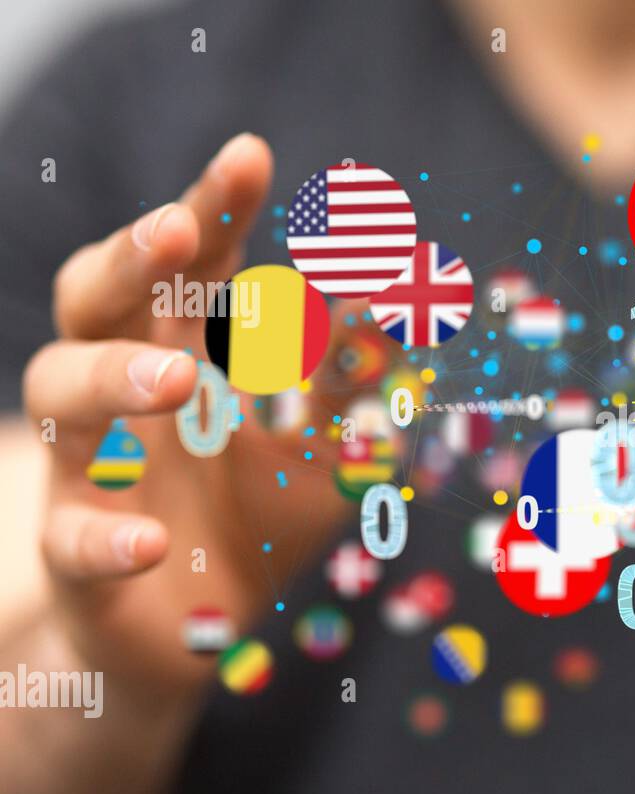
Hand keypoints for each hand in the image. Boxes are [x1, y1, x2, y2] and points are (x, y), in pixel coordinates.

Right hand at [21, 133, 348, 703]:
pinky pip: (73, 540)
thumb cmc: (251, 522)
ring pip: (59, 397)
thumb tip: (413, 308)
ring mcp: (90, 472)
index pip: (188, 266)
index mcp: (181, 353)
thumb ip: (357, 387)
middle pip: (98, 301)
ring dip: (113, 377)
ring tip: (177, 378)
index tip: (252, 155)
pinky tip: (156, 539)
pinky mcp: (77, 557)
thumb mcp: (323, 450)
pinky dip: (109, 537)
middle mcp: (122, 396)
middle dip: (132, 257)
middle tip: (175, 227)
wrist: (187, 634)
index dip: (212, 210)